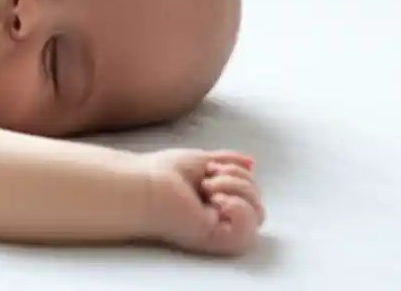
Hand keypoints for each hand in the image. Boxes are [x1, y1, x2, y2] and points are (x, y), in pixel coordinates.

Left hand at [140, 148, 263, 255]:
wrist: (142, 185)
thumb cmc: (159, 173)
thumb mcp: (200, 160)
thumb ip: (227, 162)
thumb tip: (251, 161)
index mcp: (217, 201)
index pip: (250, 193)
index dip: (241, 175)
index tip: (213, 166)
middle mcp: (220, 218)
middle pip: (258, 202)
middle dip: (240, 179)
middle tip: (209, 177)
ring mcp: (220, 230)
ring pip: (258, 214)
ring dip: (239, 190)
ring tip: (209, 188)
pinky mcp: (217, 241)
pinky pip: (249, 234)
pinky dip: (242, 212)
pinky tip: (220, 201)